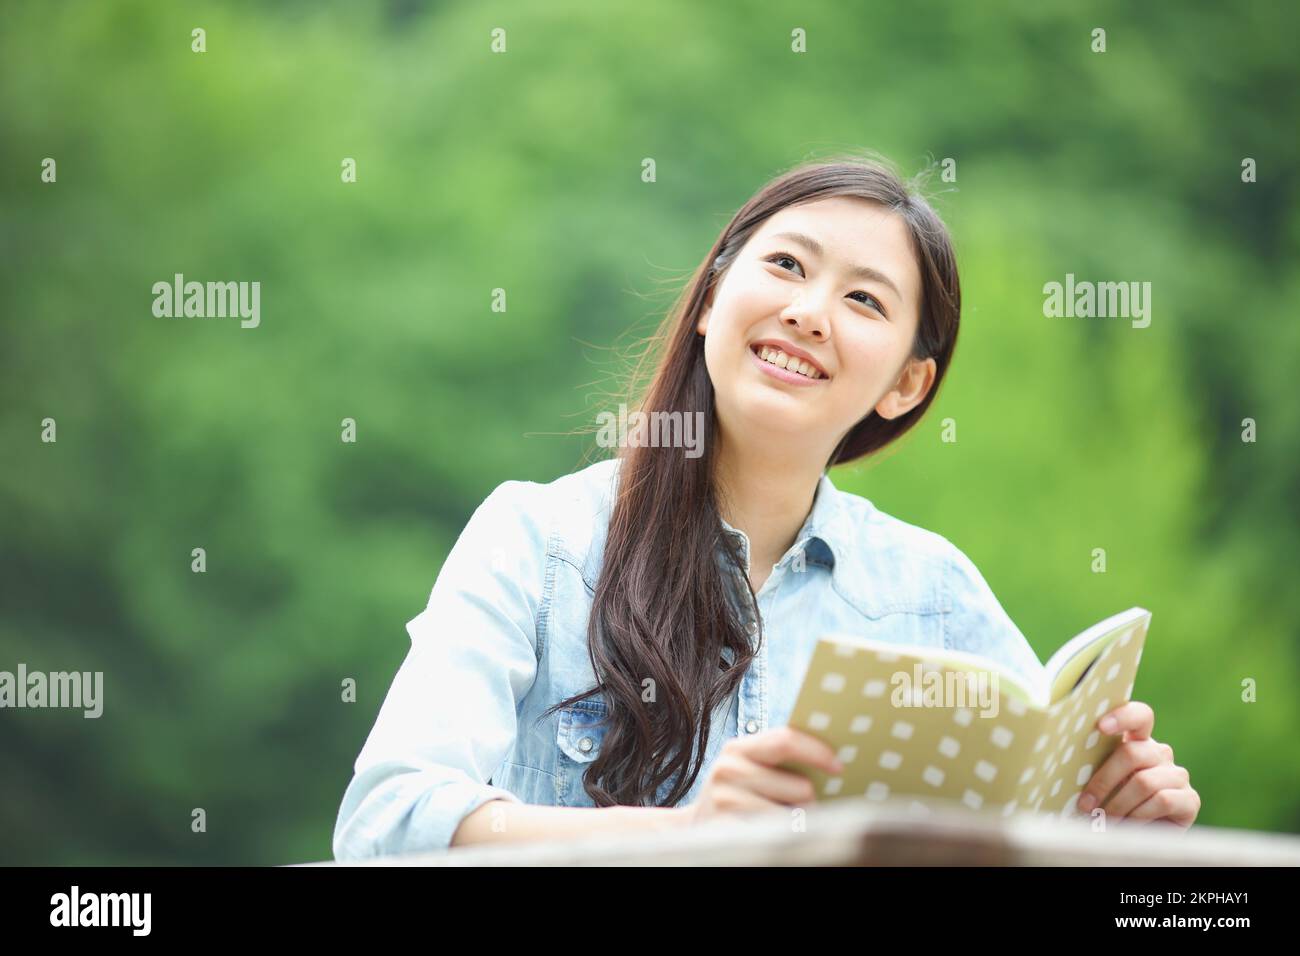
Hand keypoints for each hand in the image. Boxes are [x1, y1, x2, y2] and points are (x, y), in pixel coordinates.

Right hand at [683, 726, 843, 825]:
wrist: (696, 828)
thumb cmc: (737, 797)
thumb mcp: (751, 770)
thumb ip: (779, 759)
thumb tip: (832, 759)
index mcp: (737, 748)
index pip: (785, 740)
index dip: (817, 752)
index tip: (839, 767)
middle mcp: (727, 769)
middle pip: (800, 786)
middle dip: (811, 800)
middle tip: (805, 806)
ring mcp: (724, 799)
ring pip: (793, 815)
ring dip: (797, 822)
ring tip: (780, 821)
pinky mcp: (726, 828)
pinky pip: (777, 835)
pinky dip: (782, 838)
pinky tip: (769, 833)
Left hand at [1077, 700, 1199, 827]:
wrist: (1140, 841)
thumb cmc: (1111, 807)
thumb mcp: (1100, 785)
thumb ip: (1090, 769)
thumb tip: (1065, 763)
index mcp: (1137, 741)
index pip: (1139, 716)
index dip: (1123, 716)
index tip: (1100, 726)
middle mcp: (1159, 753)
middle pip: (1133, 753)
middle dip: (1104, 780)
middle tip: (1085, 804)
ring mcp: (1177, 775)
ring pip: (1144, 781)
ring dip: (1118, 805)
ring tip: (1103, 820)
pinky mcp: (1190, 799)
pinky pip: (1162, 800)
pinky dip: (1139, 815)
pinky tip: (1129, 825)